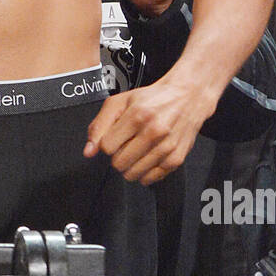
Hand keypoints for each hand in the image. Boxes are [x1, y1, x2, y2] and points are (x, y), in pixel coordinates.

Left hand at [84, 75, 214, 183]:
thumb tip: (89, 152)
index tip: (116, 137)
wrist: (187, 96)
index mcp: (137, 116)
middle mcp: (153, 132)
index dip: (108, 143)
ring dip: (130, 165)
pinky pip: (149, 179)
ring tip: (138, 150)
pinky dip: (144, 172)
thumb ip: (99, 125)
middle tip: (127, 143)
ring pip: (132, 174)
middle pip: (118, 163)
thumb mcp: (120, 102)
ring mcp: (166, 147)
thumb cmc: (153, 98)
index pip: (107, 147)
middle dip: (118, 155)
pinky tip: (148, 157)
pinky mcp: (176, 159)